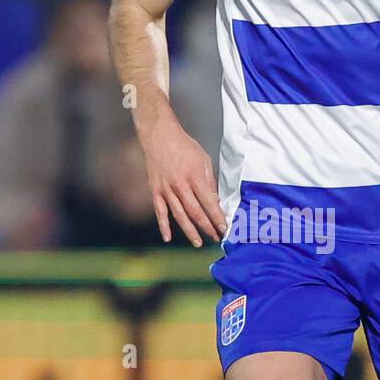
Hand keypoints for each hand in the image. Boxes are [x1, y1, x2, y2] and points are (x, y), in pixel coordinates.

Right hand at [139, 107, 227, 246]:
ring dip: (189, 231)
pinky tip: (168, 237)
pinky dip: (163, 225)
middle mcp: (180, 185)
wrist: (159, 136)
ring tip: (197, 243)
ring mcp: (166, 189)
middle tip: (215, 238)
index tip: (224, 228)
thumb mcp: (203, 159)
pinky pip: (160, 211)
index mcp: (195, 176)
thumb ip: (209, 181)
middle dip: (207, 227)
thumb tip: (214, 200)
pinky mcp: (155, 190)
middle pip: (195, 212)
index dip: (217, 217)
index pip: (209, 202)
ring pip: (179, 215)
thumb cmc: (183, 146)